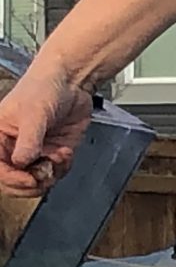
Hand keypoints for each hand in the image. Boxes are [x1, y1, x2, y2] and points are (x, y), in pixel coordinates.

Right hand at [0, 65, 93, 196]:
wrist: (72, 83)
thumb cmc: (43, 89)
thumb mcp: (33, 114)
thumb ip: (28, 140)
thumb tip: (21, 162)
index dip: (11, 179)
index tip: (28, 179)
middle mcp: (13, 147)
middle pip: (15, 181)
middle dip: (32, 182)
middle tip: (45, 175)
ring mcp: (34, 152)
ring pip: (38, 180)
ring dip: (51, 173)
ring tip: (59, 155)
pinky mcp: (53, 154)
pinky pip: (56, 173)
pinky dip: (63, 167)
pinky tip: (66, 152)